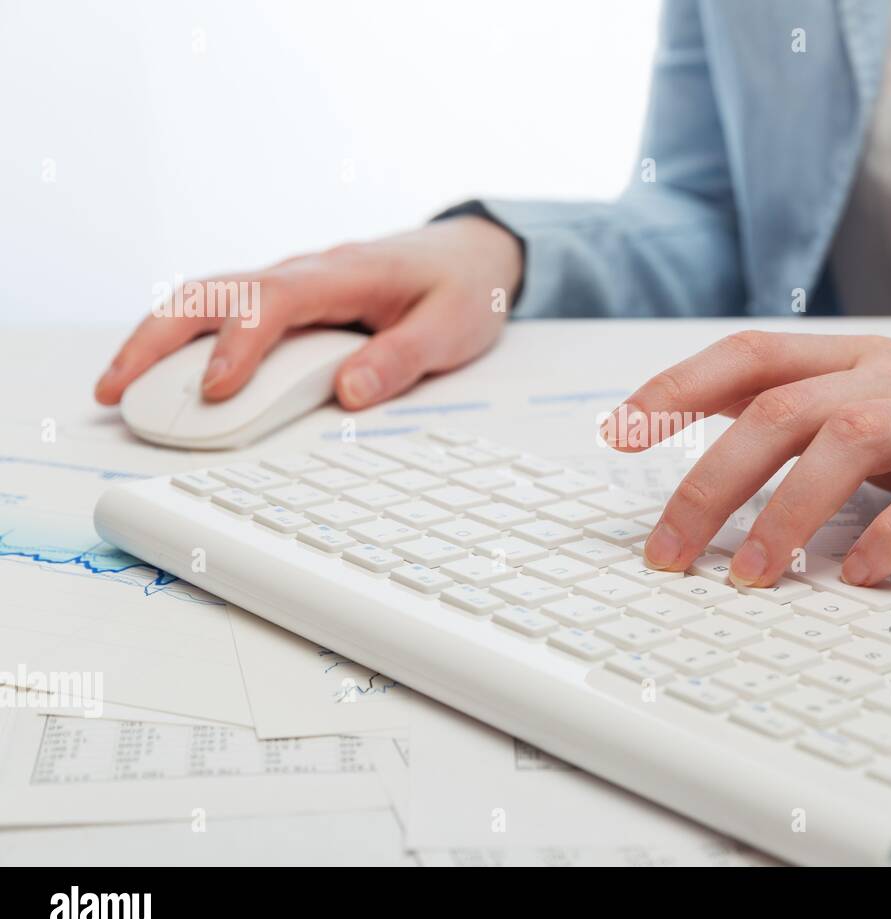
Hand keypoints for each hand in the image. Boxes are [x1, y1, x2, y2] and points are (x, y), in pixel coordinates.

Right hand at [94, 217, 522, 408]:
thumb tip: (349, 392)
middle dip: (156, 338)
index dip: (237, 346)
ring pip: (206, 297)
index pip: (272, 302)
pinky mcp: (287, 299)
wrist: (471, 252)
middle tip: (116, 389)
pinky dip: (182, 337)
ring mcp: (291, 282)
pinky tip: (160, 371)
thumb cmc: (460, 288)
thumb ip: (401, 359)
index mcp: (343, 274)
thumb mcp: (450, 328)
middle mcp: (305, 271)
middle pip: (211, 292)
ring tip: (116, 387)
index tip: (214, 391)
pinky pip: (223, 311)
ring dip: (155, 336)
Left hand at [604, 331, 890, 586]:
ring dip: (785, 515)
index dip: (677, 388)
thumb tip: (716, 456)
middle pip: (780, 410)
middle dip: (708, 483)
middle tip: (668, 553)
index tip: (618, 433)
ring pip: (848, 442)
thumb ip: (810, 423)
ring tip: (748, 577)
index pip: (749, 357)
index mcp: (858, 360)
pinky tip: (861, 578)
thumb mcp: (884, 411)